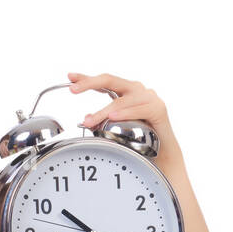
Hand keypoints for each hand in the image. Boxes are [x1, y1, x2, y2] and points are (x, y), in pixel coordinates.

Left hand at [66, 71, 183, 172]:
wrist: (163, 154)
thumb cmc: (140, 140)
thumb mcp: (116, 129)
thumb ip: (103, 120)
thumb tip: (87, 118)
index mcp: (125, 92)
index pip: (103, 82)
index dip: (86, 78)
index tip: (70, 77)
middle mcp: (136, 90)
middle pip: (110, 80)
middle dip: (89, 83)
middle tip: (74, 90)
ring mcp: (148, 96)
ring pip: (121, 100)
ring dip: (103, 111)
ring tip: (90, 120)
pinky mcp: (158, 108)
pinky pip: (139, 108)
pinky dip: (125, 113)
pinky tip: (113, 116)